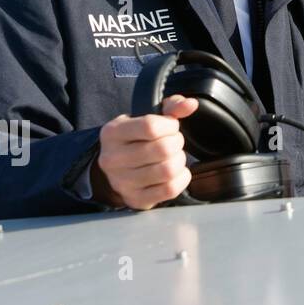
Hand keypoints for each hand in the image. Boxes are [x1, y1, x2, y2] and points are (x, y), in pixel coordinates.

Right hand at [93, 95, 199, 209]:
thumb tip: (190, 105)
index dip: (170, 125)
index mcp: (112, 133)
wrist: (118, 167)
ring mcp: (122, 182)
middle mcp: (112, 159)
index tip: (171, 126)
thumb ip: (172, 106)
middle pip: (163, 149)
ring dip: (179, 160)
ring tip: (174, 156)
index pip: (151, 127)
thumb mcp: (148, 116)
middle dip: (177, 142)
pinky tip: (176, 172)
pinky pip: (170, 189)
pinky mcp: (135, 199)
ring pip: (168, 170)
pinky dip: (182, 178)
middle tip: (174, 142)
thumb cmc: (137, 137)